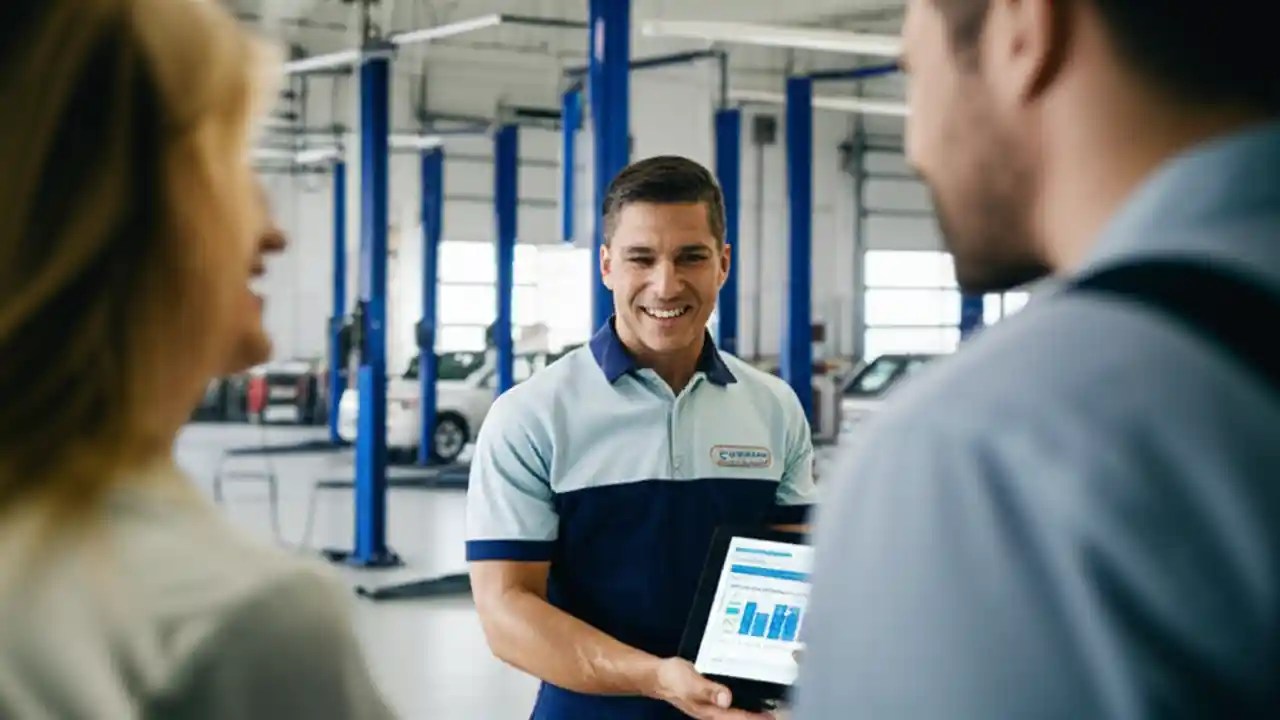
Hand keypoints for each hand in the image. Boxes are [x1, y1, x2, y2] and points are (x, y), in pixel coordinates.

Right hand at [649, 658, 773, 719]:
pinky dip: (742, 702)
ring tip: (769, 708)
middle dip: (757, 718)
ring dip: (751, 712)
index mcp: (711, 712)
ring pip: (737, 712)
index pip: (739, 718)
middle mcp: (714, 712)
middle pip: (740, 718)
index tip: (774, 717)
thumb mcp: (692, 683)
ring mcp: (712, 706)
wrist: (659, 676)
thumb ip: (709, 690)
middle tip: (777, 713)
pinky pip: (731, 704)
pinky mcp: (711, 697)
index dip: (757, 719)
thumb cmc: (674, 680)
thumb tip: (726, 699)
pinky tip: (749, 696)